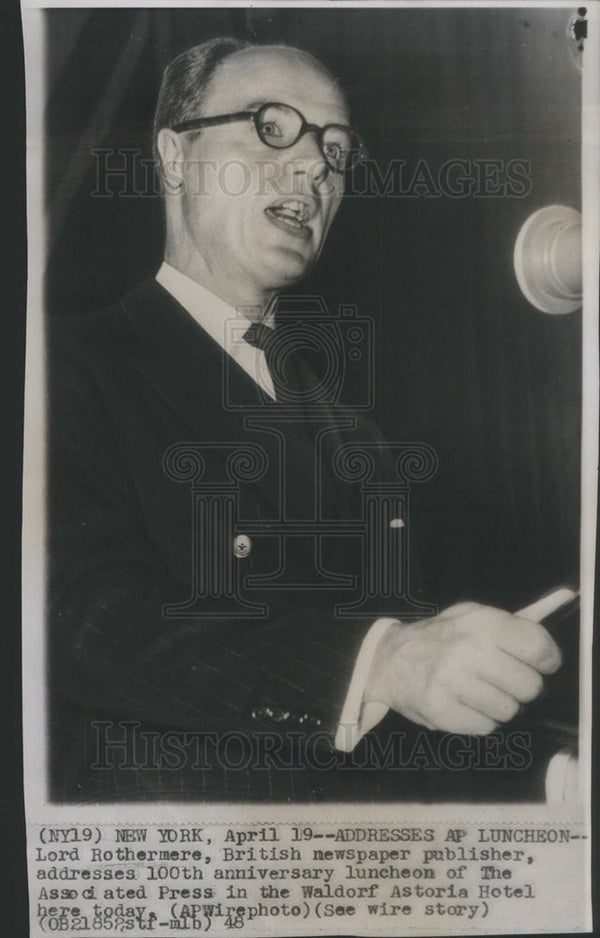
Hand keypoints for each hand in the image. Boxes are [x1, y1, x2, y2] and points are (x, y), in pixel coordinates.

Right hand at [364, 602, 561, 733]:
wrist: (389, 659)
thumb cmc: (439, 638)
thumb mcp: (471, 615)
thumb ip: (513, 621)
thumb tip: (558, 610)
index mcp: (481, 622)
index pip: (537, 646)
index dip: (547, 660)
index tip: (542, 664)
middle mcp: (467, 650)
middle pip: (529, 686)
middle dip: (521, 687)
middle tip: (503, 680)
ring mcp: (451, 681)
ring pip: (508, 711)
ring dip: (498, 706)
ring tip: (478, 691)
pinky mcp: (439, 709)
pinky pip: (484, 727)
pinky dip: (478, 720)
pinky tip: (463, 704)